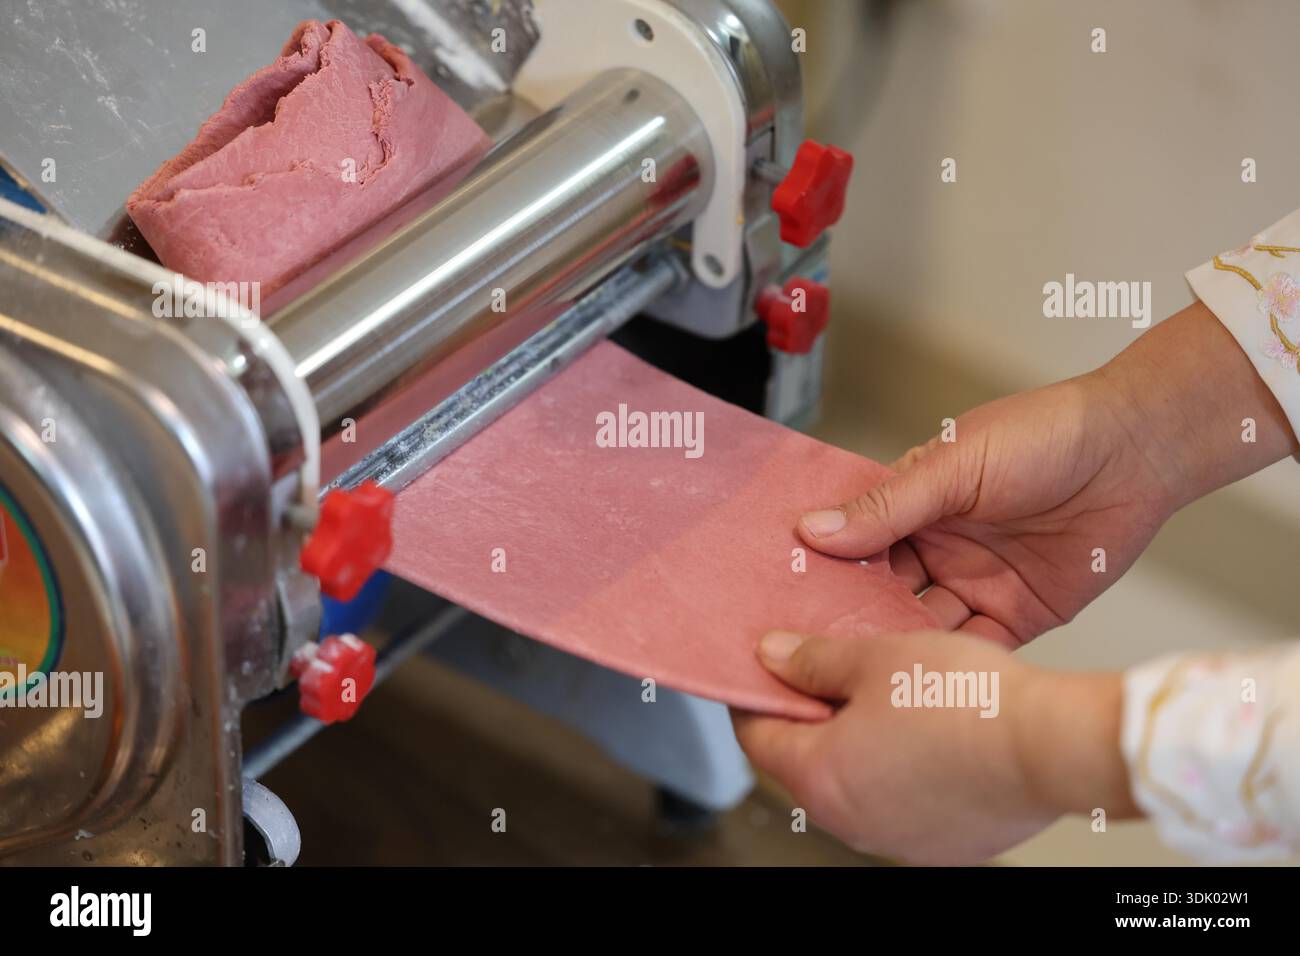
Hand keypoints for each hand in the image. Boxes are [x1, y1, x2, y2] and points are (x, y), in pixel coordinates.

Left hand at [733, 629, 1133, 864]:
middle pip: (806, 762)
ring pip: (857, 781)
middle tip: (830, 669)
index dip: (756, 695)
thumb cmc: (964, 703)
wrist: (1051, 747)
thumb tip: (772, 657)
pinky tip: (928, 730)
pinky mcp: (943, 844)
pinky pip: (903, 800)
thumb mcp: (874, 658)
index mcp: (819, 778)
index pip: (757, 737)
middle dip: (812, 715)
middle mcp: (850, 822)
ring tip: (887, 693)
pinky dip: (902, 767)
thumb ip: (813, 660)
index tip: (764, 669)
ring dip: (860, 741)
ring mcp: (898, 839)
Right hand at [797, 302, 1297, 645]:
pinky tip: (915, 683)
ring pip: (916, 627)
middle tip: (800, 649)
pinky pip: (970, 650)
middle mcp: (935, 548)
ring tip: (849, 675)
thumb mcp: (953, 466)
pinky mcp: (1013, 617)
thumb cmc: (1043, 437)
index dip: (815, 567)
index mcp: (911, 504)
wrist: (1135, 453)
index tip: (774, 595)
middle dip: (843, 617)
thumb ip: (887, 506)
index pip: (849, 541)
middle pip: (875, 593)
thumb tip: (811, 530)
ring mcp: (972, 584)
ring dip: (890, 648)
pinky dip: (945, 667)